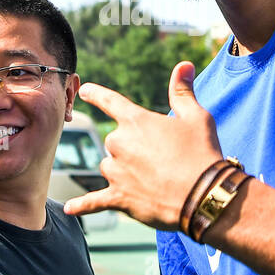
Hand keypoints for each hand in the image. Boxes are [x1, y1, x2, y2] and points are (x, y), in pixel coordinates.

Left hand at [64, 62, 223, 232]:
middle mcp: (119, 143)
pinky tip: (69, 209)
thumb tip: (184, 64)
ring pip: (110, 167)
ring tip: (153, 180)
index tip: (83, 89)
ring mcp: (116, 171)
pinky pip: (94, 201)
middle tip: (162, 159)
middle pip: (115, 141)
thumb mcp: (196, 116)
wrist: (205, 195)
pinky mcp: (118, 198)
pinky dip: (82, 206)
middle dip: (133, 148)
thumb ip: (182, 91)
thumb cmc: (202, 153)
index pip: (110, 101)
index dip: (95, 94)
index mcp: (135, 120)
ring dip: (124, 171)